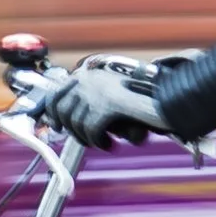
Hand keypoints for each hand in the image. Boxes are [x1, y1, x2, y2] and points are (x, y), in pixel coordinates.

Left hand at [42, 63, 167, 150]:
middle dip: (72, 130)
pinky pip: (92, 130)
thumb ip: (86, 102)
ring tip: (103, 141)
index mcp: (87, 73)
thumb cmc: (136, 101)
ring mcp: (97, 90)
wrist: (163, 98)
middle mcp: (88, 78)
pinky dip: (99, 141)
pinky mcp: (107, 105)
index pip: (56, 92)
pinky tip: (109, 143)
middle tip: (86, 140)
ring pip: (77, 123)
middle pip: (62, 110)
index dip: (52, 113)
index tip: (56, 126)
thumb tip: (61, 120)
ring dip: (88, 138)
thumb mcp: (106, 96)